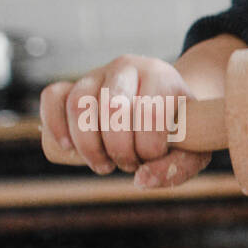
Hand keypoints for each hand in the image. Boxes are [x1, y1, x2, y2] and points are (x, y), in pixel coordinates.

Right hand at [39, 55, 211, 187]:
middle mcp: (127, 67)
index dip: (148, 147)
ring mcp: (97, 73)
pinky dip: (54, 123)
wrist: (166, 105)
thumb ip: (177, 168)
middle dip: (119, 148)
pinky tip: (67, 148)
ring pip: (79, 104)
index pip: (149, 112)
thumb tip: (139, 181)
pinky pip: (53, 96)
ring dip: (88, 145)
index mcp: (161, 76)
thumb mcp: (194, 149)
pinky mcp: (73, 84)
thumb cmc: (181, 130)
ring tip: (103, 165)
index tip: (152, 159)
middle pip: (112, 107)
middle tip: (128, 165)